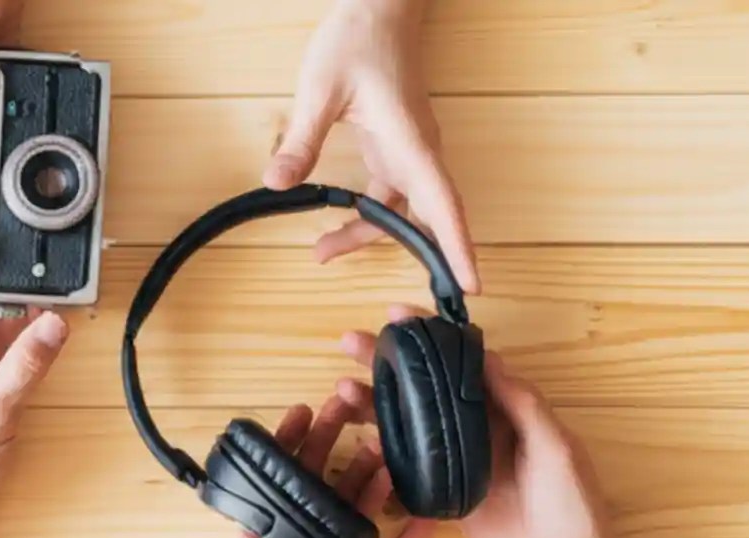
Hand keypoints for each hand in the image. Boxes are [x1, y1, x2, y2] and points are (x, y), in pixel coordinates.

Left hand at [241, 393, 435, 537]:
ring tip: (387, 450)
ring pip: (353, 523)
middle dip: (330, 452)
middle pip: (314, 499)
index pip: (275, 500)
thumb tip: (245, 526)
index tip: (299, 415)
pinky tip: (423, 516)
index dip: (285, 455)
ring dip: (370, 487)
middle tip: (350, 412)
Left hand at [264, 0, 479, 292]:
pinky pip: (390, 193)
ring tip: (322, 251)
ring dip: (369, 233)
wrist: (379, 7)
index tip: (470, 285)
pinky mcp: (396, 147)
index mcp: (411, 142)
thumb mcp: (320, 89)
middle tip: (394, 297)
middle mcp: (419, 152)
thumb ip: (301, 140)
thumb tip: (278, 183)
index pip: (442, 204)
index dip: (457, 247)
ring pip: (402, 208)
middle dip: (411, 256)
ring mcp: (410, 151)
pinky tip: (334, 222)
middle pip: (424, 218)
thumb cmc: (359, 39)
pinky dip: (367, 213)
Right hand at [338, 304, 619, 537]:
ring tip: (341, 389)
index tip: (396, 316)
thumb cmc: (573, 508)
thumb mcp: (556, 448)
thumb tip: (486, 357)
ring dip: (375, 403)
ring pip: (409, 421)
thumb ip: (522, 404)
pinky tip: (356, 437)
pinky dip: (380, 449)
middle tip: (351, 342)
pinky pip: (406, 465)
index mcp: (508, 409)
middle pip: (426, 386)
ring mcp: (458, 460)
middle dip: (387, 362)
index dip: (429, 336)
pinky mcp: (443, 493)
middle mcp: (479, 428)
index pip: (463, 362)